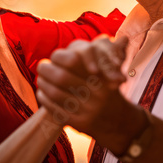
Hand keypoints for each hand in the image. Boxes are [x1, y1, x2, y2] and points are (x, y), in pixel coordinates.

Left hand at [36, 35, 142, 153]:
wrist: (120, 122)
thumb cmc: (109, 90)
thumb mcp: (113, 72)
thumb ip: (107, 56)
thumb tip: (123, 38)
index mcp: (103, 76)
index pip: (74, 61)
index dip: (60, 58)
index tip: (53, 57)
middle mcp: (96, 92)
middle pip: (62, 77)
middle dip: (47, 70)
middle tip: (41, 66)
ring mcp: (88, 109)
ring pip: (56, 93)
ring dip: (43, 84)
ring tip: (40, 79)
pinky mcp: (80, 123)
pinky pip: (56, 109)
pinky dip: (45, 99)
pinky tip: (42, 93)